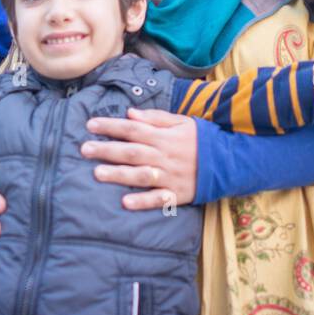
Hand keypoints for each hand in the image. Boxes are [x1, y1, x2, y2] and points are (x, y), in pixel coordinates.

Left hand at [82, 107, 196, 209]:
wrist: (229, 161)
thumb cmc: (202, 139)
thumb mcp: (182, 121)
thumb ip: (156, 117)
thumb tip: (130, 112)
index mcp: (164, 137)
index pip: (133, 129)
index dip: (111, 126)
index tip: (90, 125)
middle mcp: (164, 156)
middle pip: (131, 151)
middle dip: (106, 150)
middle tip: (84, 149)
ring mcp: (170, 177)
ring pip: (141, 175)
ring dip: (118, 174)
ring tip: (97, 173)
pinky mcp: (177, 194)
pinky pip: (158, 199)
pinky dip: (143, 201)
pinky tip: (125, 202)